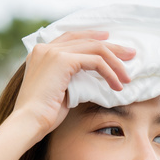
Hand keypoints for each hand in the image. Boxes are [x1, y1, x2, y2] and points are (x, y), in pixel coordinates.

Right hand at [12, 29, 135, 136]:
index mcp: (41, 53)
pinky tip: (117, 86)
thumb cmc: (42, 115)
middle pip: (87, 40)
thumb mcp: (59, 90)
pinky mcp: (62, 60)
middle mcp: (46, 48)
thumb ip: (71, 78)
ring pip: (95, 48)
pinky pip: (95, 61)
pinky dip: (110, 73)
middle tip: (130, 55)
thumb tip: (93, 78)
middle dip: (112, 47)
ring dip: (115, 62)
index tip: (110, 41)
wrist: (29, 122)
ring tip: (127, 77)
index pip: (72, 37)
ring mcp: (53, 52)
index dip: (92, 37)